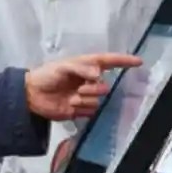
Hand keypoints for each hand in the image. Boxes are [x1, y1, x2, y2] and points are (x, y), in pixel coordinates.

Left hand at [25, 53, 142, 120]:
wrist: (32, 96)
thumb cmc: (47, 75)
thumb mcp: (62, 66)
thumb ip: (81, 68)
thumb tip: (98, 74)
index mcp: (87, 66)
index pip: (109, 62)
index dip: (124, 61)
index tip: (139, 62)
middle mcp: (89, 81)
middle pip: (104, 86)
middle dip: (93, 88)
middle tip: (78, 88)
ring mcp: (86, 96)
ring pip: (98, 100)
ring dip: (84, 99)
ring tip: (70, 97)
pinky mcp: (81, 110)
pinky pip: (91, 111)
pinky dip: (81, 109)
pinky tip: (69, 105)